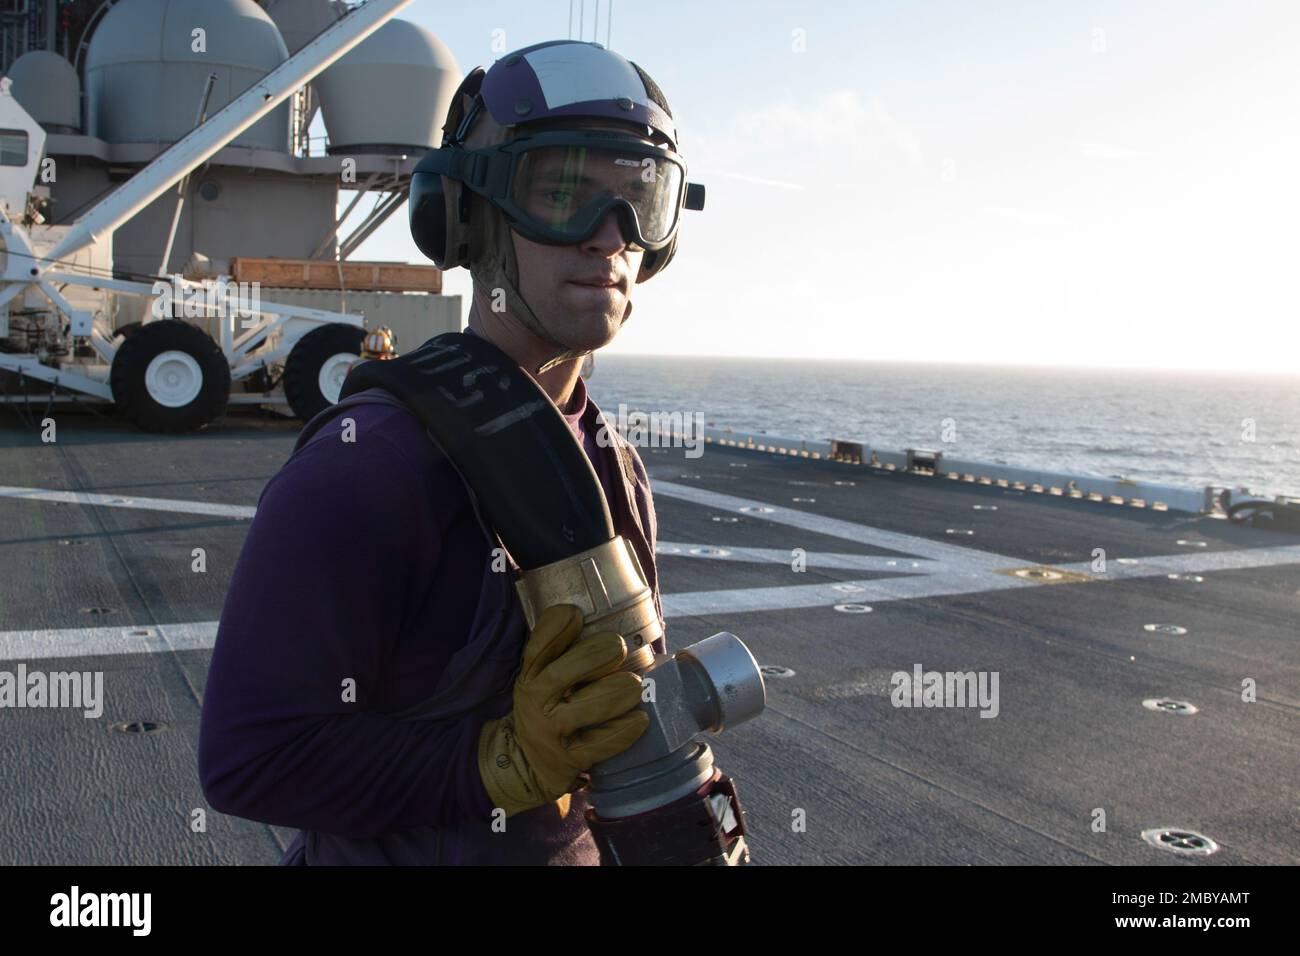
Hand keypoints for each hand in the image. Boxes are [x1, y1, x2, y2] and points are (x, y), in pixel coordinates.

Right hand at [478, 604, 648, 816]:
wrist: (529, 764)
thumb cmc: (550, 708)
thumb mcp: (543, 678)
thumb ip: (565, 651)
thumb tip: (600, 615)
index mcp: (531, 675)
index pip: (537, 648)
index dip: (553, 629)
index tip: (574, 613)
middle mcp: (536, 702)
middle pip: (559, 677)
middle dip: (592, 657)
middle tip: (619, 647)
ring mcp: (550, 732)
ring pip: (581, 710)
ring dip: (613, 693)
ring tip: (635, 685)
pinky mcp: (568, 760)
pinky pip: (598, 746)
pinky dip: (622, 732)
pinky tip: (640, 720)